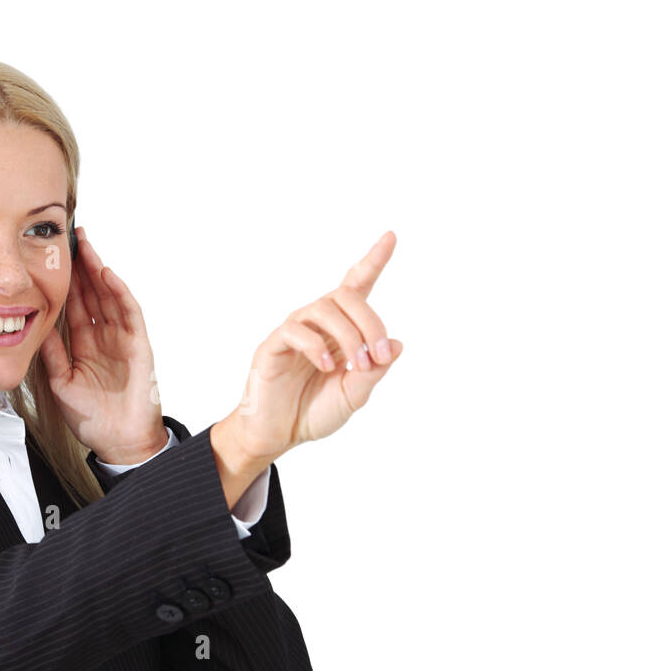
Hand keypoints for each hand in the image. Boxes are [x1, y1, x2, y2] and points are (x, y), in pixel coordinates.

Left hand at [37, 227, 166, 463]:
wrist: (119, 443)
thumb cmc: (92, 419)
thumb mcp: (61, 383)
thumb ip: (52, 354)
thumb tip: (36, 326)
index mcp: (85, 345)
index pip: (74, 305)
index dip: (65, 282)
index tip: (52, 258)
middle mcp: (104, 338)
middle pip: (92, 294)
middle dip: (82, 266)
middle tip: (70, 237)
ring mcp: (122, 340)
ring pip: (109, 297)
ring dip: (98, 271)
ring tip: (86, 246)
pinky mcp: (138, 346)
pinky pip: (129, 314)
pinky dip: (119, 293)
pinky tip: (106, 275)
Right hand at [221, 231, 403, 463]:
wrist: (278, 434)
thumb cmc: (314, 411)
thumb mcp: (354, 395)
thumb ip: (374, 372)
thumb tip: (397, 344)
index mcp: (340, 330)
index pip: (357, 286)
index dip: (373, 260)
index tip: (391, 236)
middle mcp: (318, 323)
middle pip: (347, 296)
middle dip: (371, 322)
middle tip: (380, 355)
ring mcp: (294, 331)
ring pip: (324, 309)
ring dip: (350, 336)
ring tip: (356, 366)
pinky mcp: (273, 346)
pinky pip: (296, 331)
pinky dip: (317, 345)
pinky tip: (326, 366)